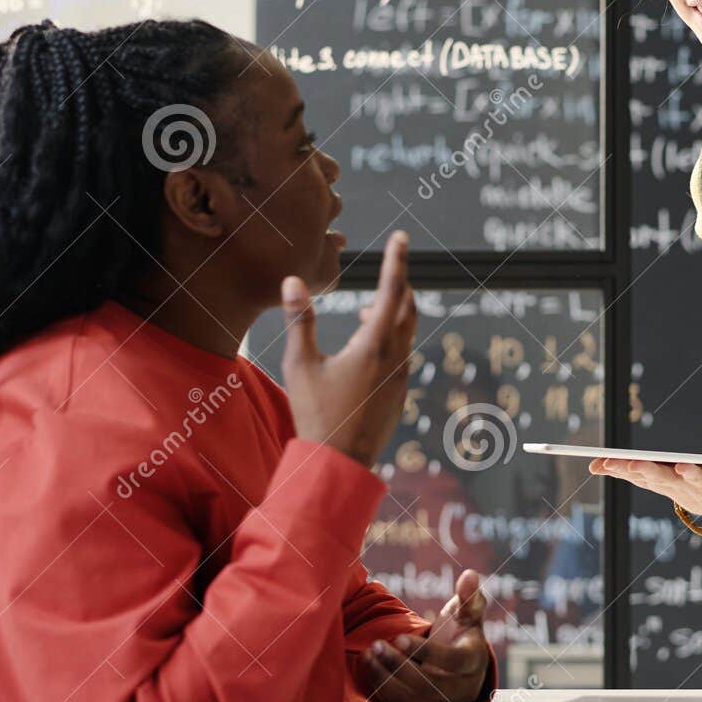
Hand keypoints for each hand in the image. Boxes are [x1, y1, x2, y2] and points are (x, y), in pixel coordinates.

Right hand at [281, 230, 415, 467]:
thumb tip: (293, 281)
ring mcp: (401, 377)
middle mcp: (396, 357)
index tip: (403, 237)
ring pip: (407, 333)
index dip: (397, 260)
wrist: (340, 463)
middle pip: (408, 308)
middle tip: (389, 270)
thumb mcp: (301, 365)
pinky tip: (368, 350)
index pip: (392, 290)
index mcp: (375, 344)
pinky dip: (391, 340)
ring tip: (365, 313)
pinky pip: (402, 356)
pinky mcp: (399, 394)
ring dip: (392, 315)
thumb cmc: (317, 414)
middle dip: (399, 285)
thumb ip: (300, 321)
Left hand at [356, 569, 491, 701]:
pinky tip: (370, 665)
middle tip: (377, 644)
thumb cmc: (463, 634)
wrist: (462, 668)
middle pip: (427, 684)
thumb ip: (469, 596)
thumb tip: (470, 575)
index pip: (451, 661)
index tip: (399, 637)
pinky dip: (382, 686)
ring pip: (411, 698)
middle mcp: (460, 689)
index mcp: (473, 662)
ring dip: (386, 677)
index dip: (425, 651)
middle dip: (398, 665)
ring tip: (370, 653)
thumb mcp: (469, 614)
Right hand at [588, 458, 701, 515]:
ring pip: (692, 479)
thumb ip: (624, 470)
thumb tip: (593, 466)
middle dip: (647, 470)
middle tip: (633, 463)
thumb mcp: (652, 476)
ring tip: (681, 466)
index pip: (637, 475)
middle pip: (661, 478)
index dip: (621, 469)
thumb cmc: (679, 482)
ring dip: (687, 473)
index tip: (605, 462)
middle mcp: (677, 486)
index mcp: (659, 481)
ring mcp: (699, 486)